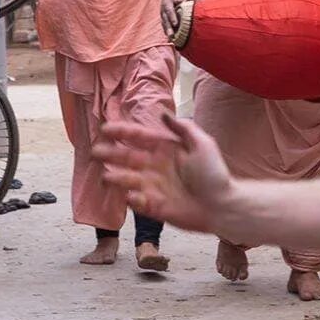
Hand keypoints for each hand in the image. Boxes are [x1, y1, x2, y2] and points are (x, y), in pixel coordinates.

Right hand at [92, 114, 234, 233]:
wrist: (222, 206)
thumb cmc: (215, 174)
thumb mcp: (202, 145)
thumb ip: (183, 128)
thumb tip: (162, 113)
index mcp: (166, 149)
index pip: (139, 137)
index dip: (122, 132)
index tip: (106, 128)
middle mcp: (156, 166)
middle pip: (128, 157)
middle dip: (111, 154)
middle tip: (96, 151)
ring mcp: (154, 187)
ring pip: (128, 180)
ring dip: (116, 177)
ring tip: (107, 176)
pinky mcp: (155, 207)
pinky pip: (137, 203)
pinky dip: (131, 200)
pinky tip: (130, 196)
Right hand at [159, 0, 183, 36]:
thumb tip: (179, 1)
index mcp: (167, 3)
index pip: (169, 11)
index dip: (172, 17)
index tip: (175, 24)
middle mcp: (163, 11)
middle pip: (165, 20)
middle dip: (168, 28)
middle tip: (171, 35)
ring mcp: (162, 15)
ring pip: (164, 24)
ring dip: (167, 32)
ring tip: (171, 40)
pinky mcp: (164, 19)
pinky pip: (165, 26)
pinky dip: (167, 32)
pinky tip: (170, 39)